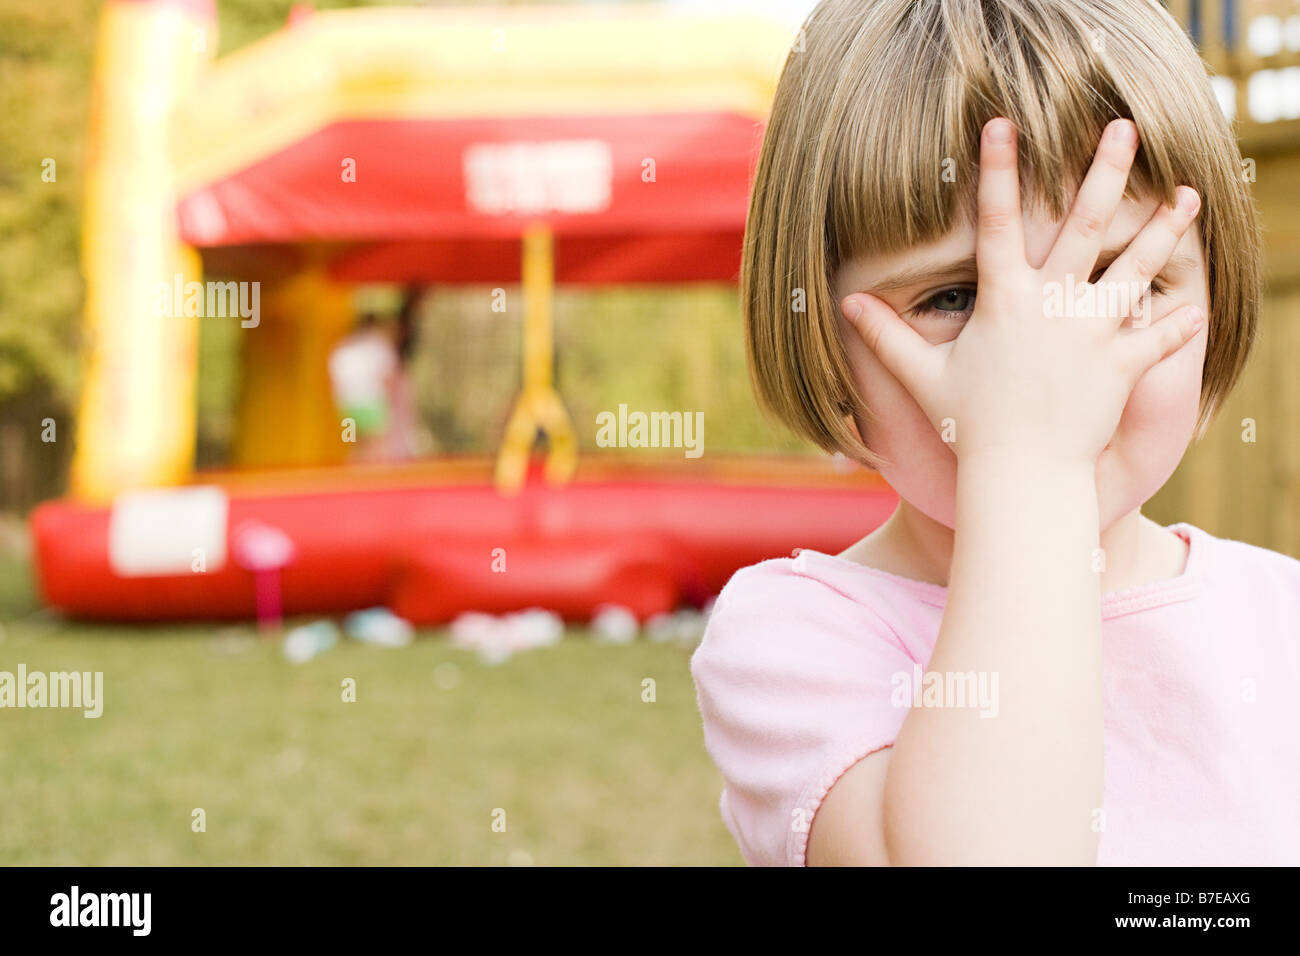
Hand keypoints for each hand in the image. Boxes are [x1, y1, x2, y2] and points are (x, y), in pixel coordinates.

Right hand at [841, 117, 1203, 467]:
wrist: (1021, 475)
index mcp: (1006, 301)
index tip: (1003, 125)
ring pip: (1136, 268)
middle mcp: (1055, 306)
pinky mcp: (1123, 366)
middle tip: (1124, 128)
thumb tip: (847, 304)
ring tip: (1189, 196)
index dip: (998, 170)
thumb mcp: (923, 376)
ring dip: (1164, 230)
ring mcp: (1094, 334)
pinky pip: (1159, 336)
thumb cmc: (970, 425)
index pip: (998, 222)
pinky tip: (1194, 307)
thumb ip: (887, 336)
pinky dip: (1177, 322)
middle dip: (1105, 172)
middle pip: (1085, 225)